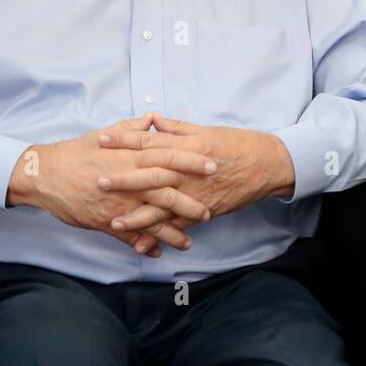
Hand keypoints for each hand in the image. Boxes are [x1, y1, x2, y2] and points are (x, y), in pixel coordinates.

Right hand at [7, 114, 217, 256]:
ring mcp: (119, 204)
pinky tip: (158, 252)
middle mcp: (129, 181)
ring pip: (152, 220)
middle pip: (167, 192)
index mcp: (131, 157)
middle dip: (190, 203)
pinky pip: (130, 236)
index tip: (214, 165)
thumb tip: (153, 119)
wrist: (45, 175)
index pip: (169, 157)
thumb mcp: (106, 134)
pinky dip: (144, 245)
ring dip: (172, 232)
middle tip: (209, 210)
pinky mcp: (106, 221)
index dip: (193, 162)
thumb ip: (133, 128)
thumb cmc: (77, 152)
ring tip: (189, 241)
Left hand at [96, 116, 296, 254]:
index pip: (150, 141)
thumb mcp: (206, 131)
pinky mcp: (204, 210)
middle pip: (151, 173)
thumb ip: (176, 128)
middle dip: (124, 178)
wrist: (267, 165)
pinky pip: (178, 225)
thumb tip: (151, 121)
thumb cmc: (237, 145)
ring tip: (113, 222)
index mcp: (188, 146)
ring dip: (137, 216)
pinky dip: (160, 236)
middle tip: (98, 181)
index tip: (101, 140)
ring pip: (163, 206)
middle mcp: (189, 170)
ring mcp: (196, 192)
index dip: (124, 140)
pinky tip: (140, 244)